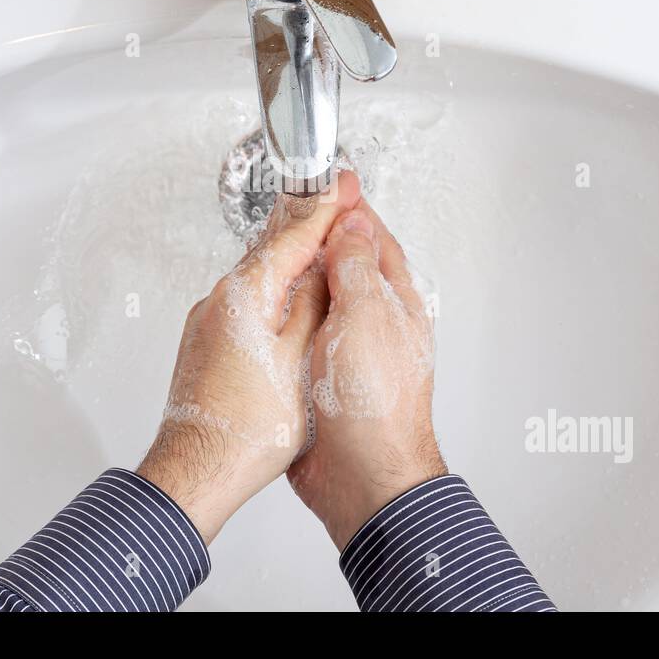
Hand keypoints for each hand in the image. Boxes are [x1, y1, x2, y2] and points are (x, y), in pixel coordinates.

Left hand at [136, 172, 362, 543]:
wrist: (196, 472)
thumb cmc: (247, 431)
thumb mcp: (300, 360)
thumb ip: (311, 307)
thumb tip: (319, 271)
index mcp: (245, 296)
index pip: (293, 237)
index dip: (324, 209)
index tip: (343, 185)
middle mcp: (218, 301)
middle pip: (270, 249)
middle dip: (307, 225)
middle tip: (335, 199)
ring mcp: (207, 322)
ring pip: (257, 277)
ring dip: (290, 258)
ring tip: (319, 242)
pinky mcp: (205, 344)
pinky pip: (244, 302)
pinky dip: (271, 289)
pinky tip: (286, 296)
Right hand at [287, 200, 445, 549]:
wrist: (363, 477)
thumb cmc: (375, 407)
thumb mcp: (366, 318)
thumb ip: (355, 267)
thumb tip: (352, 222)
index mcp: (394, 303)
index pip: (372, 239)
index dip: (348, 208)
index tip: (326, 182)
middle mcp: (373, 324)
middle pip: (344, 266)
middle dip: (317, 237)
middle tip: (289, 210)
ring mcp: (345, 352)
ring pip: (318, 301)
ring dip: (296, 277)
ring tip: (271, 250)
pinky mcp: (319, 378)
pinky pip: (300, 338)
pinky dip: (283, 319)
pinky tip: (263, 312)